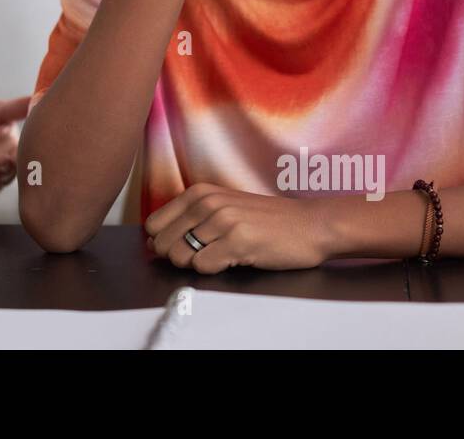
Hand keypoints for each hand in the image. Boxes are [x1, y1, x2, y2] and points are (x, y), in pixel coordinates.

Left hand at [144, 183, 332, 272]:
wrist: (310, 225)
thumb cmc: (266, 220)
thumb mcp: (223, 206)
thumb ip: (190, 217)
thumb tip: (154, 241)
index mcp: (199, 192)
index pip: (153, 224)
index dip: (163, 242)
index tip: (183, 245)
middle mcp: (207, 202)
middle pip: (162, 243)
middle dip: (176, 256)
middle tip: (203, 254)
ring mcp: (222, 220)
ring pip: (180, 256)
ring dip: (196, 264)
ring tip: (220, 255)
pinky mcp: (237, 241)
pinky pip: (203, 266)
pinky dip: (214, 269)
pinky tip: (233, 259)